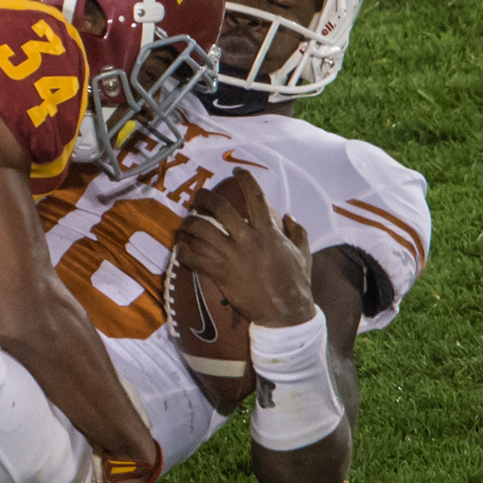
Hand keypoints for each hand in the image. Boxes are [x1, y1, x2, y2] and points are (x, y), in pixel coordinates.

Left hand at [175, 169, 315, 328]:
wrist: (285, 311)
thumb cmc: (296, 282)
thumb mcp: (303, 253)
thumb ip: (297, 232)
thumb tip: (289, 216)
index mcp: (269, 232)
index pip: (256, 197)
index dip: (246, 180)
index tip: (237, 170)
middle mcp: (248, 240)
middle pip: (220, 209)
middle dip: (205, 197)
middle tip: (198, 195)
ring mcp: (233, 256)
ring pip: (203, 230)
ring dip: (190, 222)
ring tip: (186, 221)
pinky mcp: (221, 273)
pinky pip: (195, 259)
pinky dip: (184, 252)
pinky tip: (180, 248)